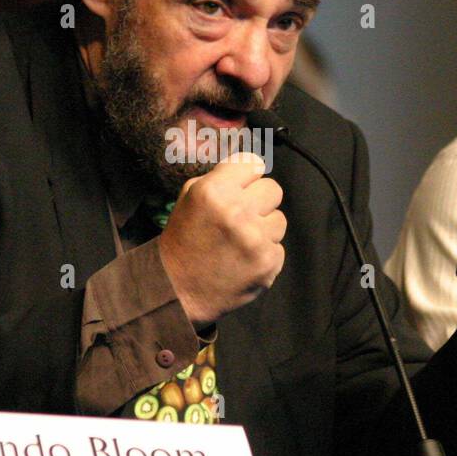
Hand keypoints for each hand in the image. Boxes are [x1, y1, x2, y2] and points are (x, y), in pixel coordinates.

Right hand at [158, 153, 285, 327]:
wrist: (177, 291)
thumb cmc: (183, 242)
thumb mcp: (188, 199)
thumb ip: (218, 178)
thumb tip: (249, 168)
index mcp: (213, 190)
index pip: (252, 164)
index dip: (247, 177)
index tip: (242, 187)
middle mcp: (236, 211)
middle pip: (273, 189)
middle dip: (259, 201)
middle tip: (241, 217)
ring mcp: (255, 238)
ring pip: (279, 219)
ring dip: (263, 229)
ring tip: (240, 242)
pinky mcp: (267, 262)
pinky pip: (278, 247)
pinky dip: (264, 254)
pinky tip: (243, 261)